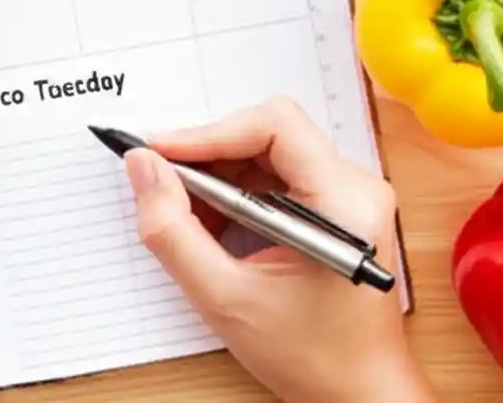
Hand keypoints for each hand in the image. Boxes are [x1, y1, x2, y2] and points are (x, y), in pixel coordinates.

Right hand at [126, 98, 437, 402]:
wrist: (360, 392)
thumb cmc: (312, 356)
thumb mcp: (224, 298)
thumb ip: (172, 230)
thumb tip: (143, 168)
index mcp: (343, 203)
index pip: (273, 127)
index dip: (208, 132)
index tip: (158, 151)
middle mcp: (355, 188)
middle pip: (267, 133)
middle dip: (207, 155)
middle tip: (161, 182)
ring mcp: (347, 195)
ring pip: (266, 152)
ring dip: (218, 176)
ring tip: (186, 216)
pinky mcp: (334, 206)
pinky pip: (275, 176)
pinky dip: (235, 193)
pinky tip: (211, 226)